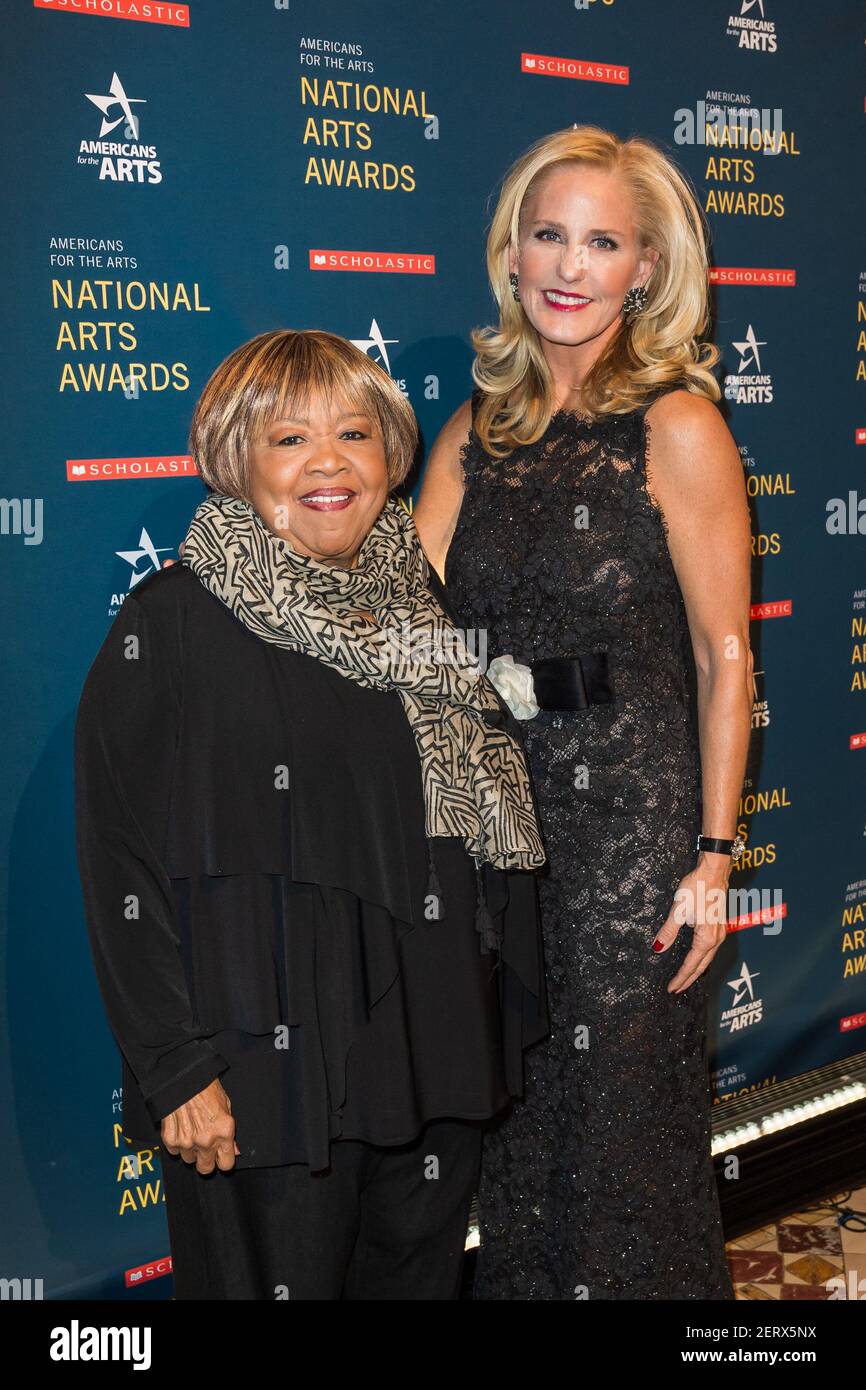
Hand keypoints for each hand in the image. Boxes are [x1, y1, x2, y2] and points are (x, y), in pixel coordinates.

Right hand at [160, 1078, 239, 1173]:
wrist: (183, 1076)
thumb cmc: (206, 1087)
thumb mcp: (226, 1106)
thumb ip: (229, 1132)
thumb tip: (233, 1150)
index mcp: (223, 1132)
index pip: (226, 1165)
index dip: (223, 1159)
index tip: (220, 1155)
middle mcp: (206, 1140)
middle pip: (205, 1168)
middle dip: (206, 1160)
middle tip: (205, 1147)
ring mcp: (186, 1141)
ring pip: (188, 1160)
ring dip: (190, 1150)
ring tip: (192, 1131)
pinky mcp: (170, 1139)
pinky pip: (174, 1151)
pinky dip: (177, 1143)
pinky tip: (181, 1128)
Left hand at [652, 857, 729, 993]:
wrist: (714, 871)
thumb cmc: (697, 887)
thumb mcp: (678, 910)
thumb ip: (668, 932)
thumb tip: (658, 949)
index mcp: (706, 938)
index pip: (691, 965)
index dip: (680, 978)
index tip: (671, 989)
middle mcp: (716, 938)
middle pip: (701, 965)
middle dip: (689, 979)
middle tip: (676, 989)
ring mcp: (719, 932)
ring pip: (707, 958)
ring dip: (696, 970)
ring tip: (684, 978)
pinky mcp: (718, 925)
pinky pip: (710, 949)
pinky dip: (702, 958)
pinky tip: (696, 958)